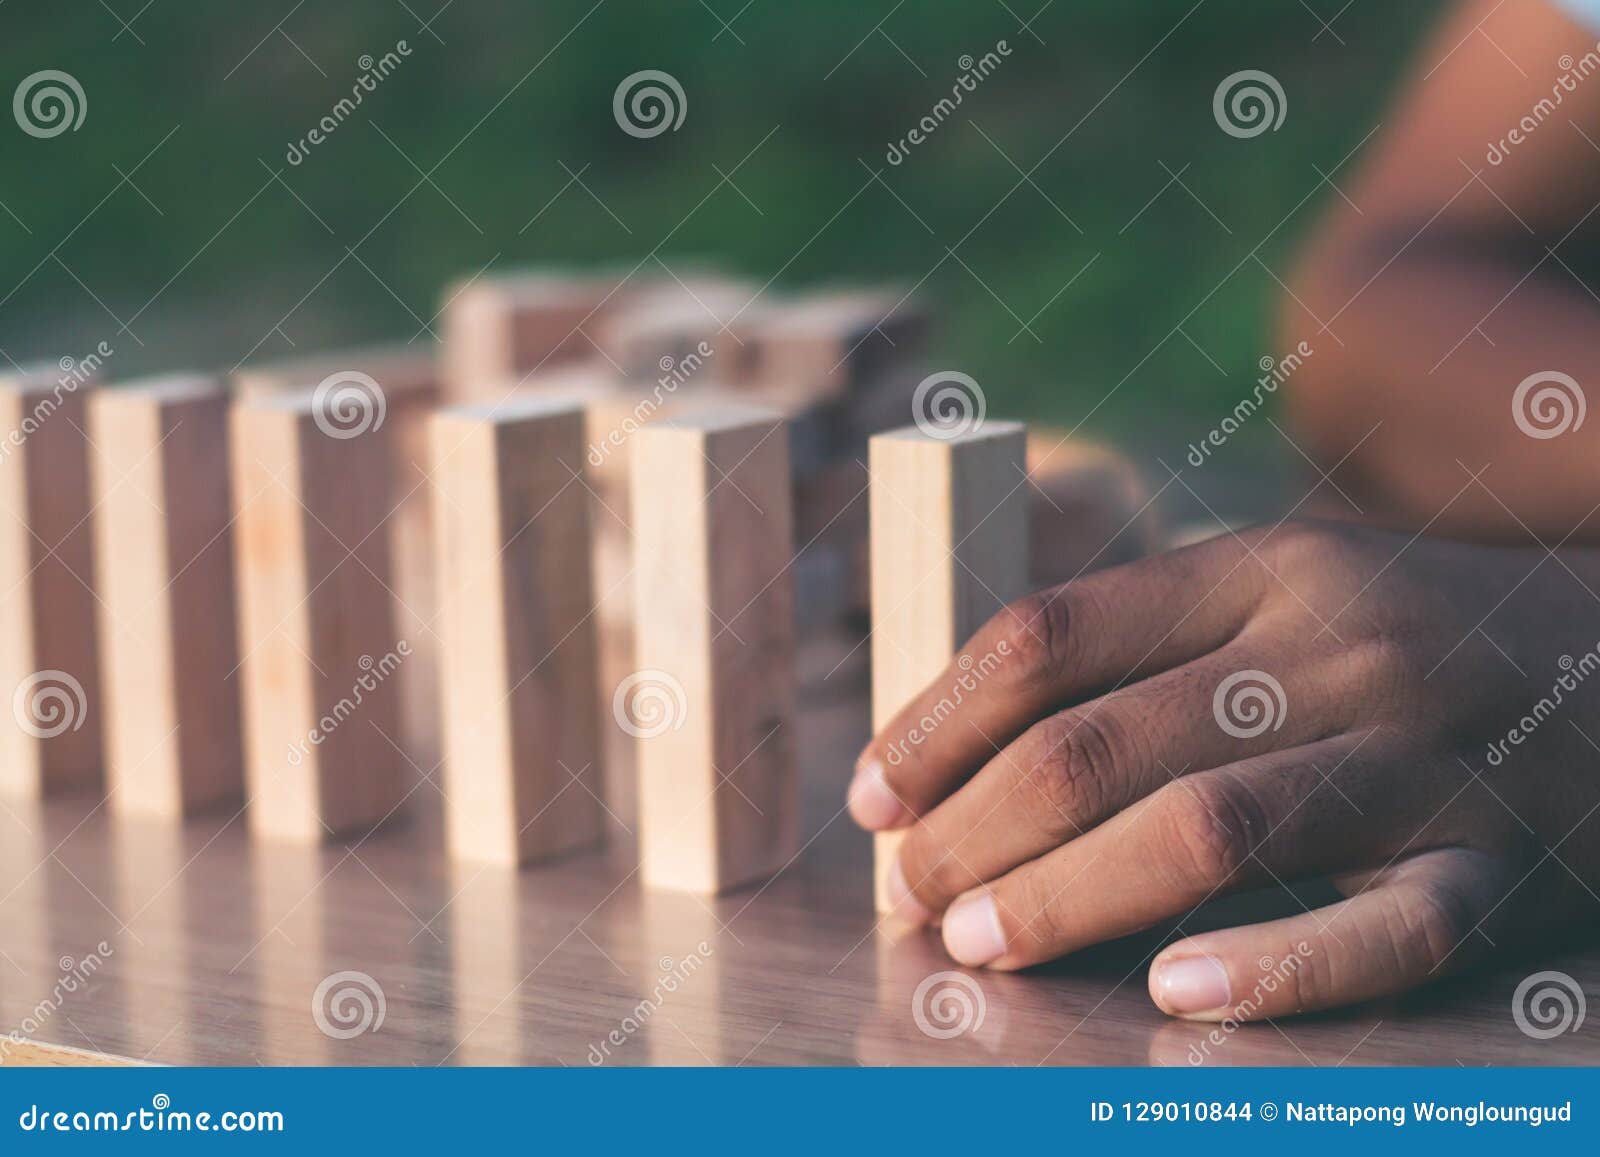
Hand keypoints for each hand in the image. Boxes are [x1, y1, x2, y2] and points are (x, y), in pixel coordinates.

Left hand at [848, 521, 1599, 1019]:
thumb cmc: (1411, 636)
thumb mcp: (1287, 586)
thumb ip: (1148, 638)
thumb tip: (964, 741)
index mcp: (1261, 570)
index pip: (1051, 635)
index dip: (939, 722)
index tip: (872, 795)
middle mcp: (1335, 649)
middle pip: (1105, 743)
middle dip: (978, 830)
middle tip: (911, 894)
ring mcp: (1425, 757)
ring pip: (1214, 830)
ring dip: (1072, 897)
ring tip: (980, 943)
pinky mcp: (1505, 863)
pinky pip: (1389, 930)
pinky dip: (1279, 970)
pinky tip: (1177, 995)